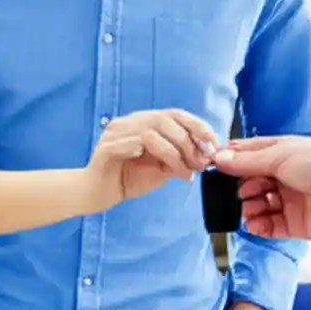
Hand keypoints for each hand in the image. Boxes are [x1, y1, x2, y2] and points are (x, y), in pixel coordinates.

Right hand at [87, 109, 220, 206]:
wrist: (95, 195)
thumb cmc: (127, 179)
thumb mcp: (161, 168)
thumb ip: (179, 158)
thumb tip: (205, 156)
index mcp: (143, 122)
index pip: (175, 114)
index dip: (198, 126)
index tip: (215, 144)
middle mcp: (129, 122)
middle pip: (165, 119)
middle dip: (188, 142)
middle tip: (200, 164)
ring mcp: (116, 133)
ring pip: (152, 132)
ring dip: (174, 153)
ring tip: (184, 173)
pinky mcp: (106, 149)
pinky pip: (132, 145)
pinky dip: (154, 157)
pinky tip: (166, 172)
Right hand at [211, 136, 310, 239]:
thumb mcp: (279, 155)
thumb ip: (247, 161)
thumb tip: (219, 158)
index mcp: (281, 153)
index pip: (248, 157)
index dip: (232, 162)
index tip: (215, 168)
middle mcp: (284, 177)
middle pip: (250, 183)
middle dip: (240, 188)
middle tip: (238, 192)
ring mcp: (288, 201)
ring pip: (258, 206)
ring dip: (248, 208)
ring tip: (249, 209)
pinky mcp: (294, 224)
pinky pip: (269, 227)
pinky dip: (258, 226)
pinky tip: (254, 224)